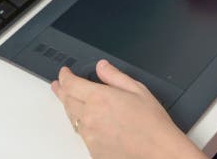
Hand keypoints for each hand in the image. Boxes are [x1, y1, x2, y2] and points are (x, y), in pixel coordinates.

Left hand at [52, 61, 203, 158]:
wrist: (158, 151)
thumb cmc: (152, 124)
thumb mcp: (138, 89)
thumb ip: (115, 76)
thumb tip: (102, 67)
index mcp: (99, 98)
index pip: (71, 84)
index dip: (64, 76)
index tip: (64, 72)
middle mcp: (90, 116)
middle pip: (66, 100)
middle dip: (61, 90)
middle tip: (58, 85)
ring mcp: (89, 135)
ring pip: (72, 118)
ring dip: (70, 107)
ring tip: (71, 101)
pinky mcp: (92, 149)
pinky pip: (82, 134)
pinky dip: (82, 124)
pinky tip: (89, 121)